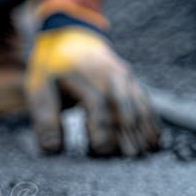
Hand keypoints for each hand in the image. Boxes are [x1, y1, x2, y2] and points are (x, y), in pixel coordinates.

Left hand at [26, 1, 160, 156]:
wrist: (70, 38)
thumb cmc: (52, 70)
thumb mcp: (39, 88)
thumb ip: (45, 118)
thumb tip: (53, 149)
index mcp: (84, 75)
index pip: (98, 105)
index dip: (101, 129)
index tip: (100, 152)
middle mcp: (109, 74)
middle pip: (124, 105)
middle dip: (130, 132)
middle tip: (133, 157)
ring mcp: (123, 76)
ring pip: (138, 103)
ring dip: (145, 128)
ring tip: (148, 152)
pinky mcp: (131, 81)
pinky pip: (145, 101)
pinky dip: (151, 120)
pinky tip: (156, 139)